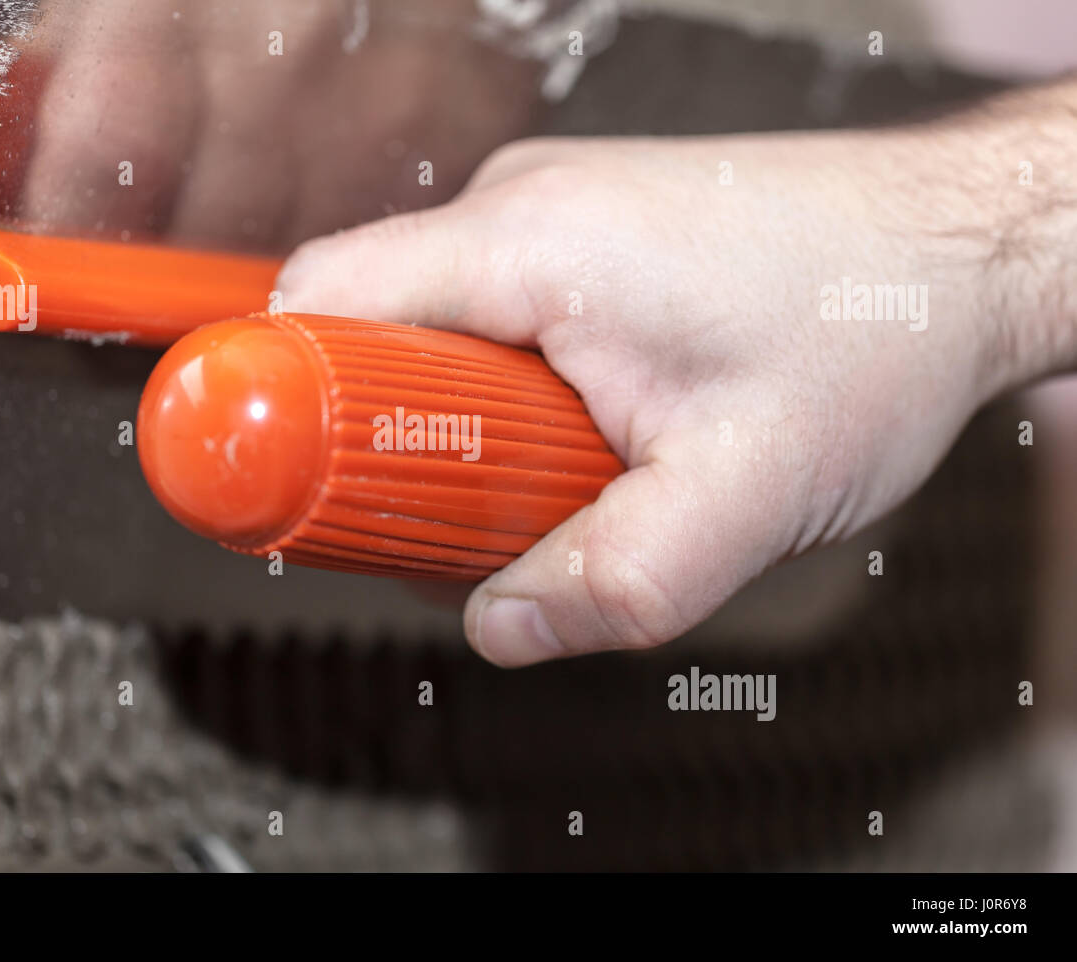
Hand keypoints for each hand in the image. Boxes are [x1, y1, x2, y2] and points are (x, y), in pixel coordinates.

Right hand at [276, 93, 1076, 665]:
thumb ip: (614, 582)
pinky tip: (588, 437)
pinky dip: (501, 395)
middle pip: (364, 331)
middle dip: (389, 448)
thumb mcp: (745, 494)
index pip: (322, 304)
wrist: (960, 247)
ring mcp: (547, 215)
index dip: (280, 404)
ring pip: (427, 333)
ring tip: (570, 477)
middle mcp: (522, 205)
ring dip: (459, 429)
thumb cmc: (871, 329)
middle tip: (475, 522)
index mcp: (531, 243)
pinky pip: (483, 319)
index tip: (281, 491)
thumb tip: (499, 628)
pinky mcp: (576, 239)